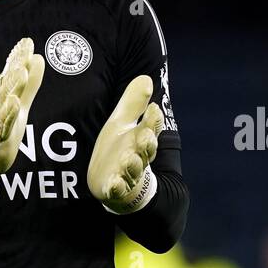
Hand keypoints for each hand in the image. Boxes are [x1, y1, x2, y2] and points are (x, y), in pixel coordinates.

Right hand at [0, 37, 44, 205]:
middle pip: (8, 83)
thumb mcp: (20, 104)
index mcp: (4, 96)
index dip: (18, 58)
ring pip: (5, 102)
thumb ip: (31, 84)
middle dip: (16, 66)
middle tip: (25, 50)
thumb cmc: (4, 127)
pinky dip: (8, 113)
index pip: (12, 75)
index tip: (26, 42)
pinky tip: (13, 102)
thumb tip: (39, 58)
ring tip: (22, 72)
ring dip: (13, 87)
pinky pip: (2, 125)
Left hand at [88, 75, 163, 211]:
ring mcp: (128, 174)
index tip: (153, 108)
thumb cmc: (119, 149)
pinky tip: (114, 183)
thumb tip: (146, 78)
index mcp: (141, 138)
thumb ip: (133, 103)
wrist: (113, 183)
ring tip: (130, 157)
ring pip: (134, 169)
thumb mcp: (122, 123)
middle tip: (145, 135)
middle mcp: (138, 156)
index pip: (151, 127)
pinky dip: (117, 187)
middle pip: (147, 149)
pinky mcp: (115, 188)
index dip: (153, 120)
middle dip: (147, 143)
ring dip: (133, 164)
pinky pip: (118, 189)